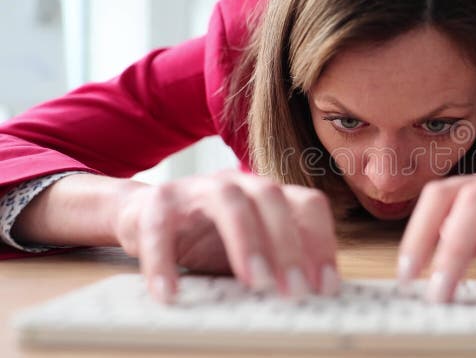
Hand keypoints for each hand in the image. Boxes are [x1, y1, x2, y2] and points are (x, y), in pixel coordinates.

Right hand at [114, 170, 339, 303]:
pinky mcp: (158, 201)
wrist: (143, 217)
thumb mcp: (250, 252)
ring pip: (229, 202)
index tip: (326, 286)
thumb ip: (278, 265)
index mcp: (268, 194)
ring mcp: (199, 187)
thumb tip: (314, 298)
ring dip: (247, 242)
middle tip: (296, 290)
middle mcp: (239, 183)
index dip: (321, 243)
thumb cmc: (206, 239)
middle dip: (289, 247)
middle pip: (273, 199)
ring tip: (255, 282)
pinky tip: (170, 294)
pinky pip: (162, 228)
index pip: (307, 205)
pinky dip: (165, 261)